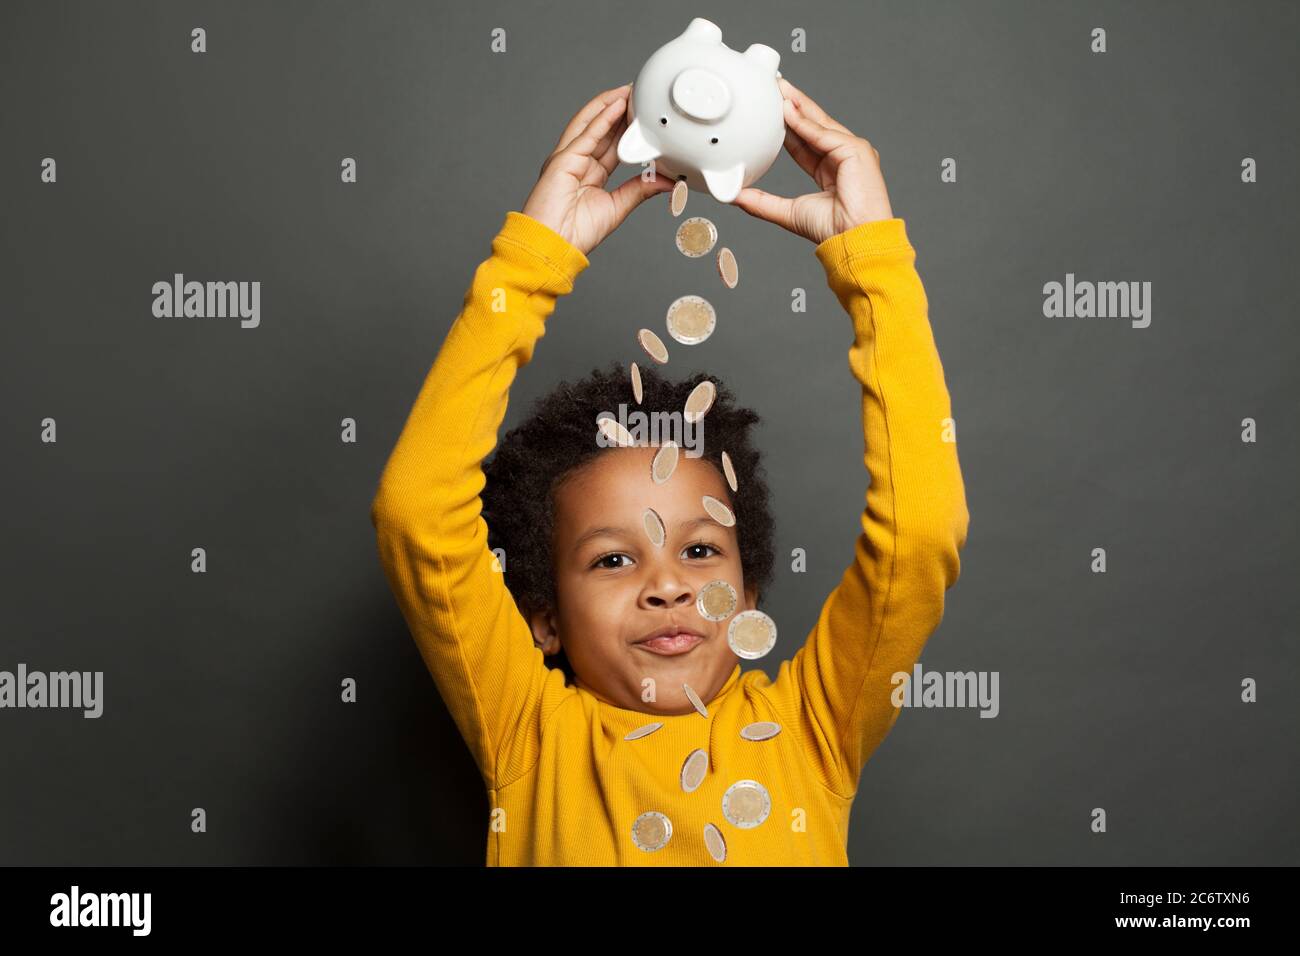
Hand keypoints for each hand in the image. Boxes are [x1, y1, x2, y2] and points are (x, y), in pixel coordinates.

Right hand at [521, 84, 675, 256]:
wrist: (554, 246)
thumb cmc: (575, 234)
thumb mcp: (617, 207)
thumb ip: (640, 190)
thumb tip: (666, 182)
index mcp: (588, 173)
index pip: (610, 142)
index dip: (625, 126)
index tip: (641, 114)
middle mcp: (576, 162)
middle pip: (600, 128)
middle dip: (618, 109)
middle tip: (638, 93)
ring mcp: (567, 159)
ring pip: (590, 123)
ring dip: (608, 104)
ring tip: (628, 90)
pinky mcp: (562, 161)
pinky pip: (586, 134)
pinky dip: (602, 118)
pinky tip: (616, 105)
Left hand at [732, 78, 893, 244]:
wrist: (854, 239)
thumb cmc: (831, 230)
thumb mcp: (788, 212)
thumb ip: (761, 203)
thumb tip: (735, 196)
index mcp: (831, 169)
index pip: (805, 140)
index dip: (787, 125)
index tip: (771, 111)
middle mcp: (844, 155)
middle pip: (813, 125)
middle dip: (793, 105)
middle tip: (774, 86)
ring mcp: (853, 150)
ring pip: (820, 123)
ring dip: (798, 104)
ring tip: (779, 88)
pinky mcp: (857, 150)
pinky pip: (825, 133)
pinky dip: (805, 122)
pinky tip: (788, 110)